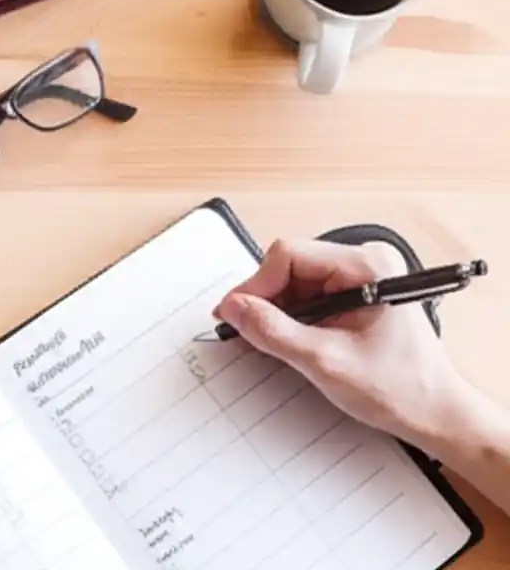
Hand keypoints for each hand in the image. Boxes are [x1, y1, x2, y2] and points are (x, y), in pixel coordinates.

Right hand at [213, 240, 465, 447]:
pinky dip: (291, 315)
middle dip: (264, 298)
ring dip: (276, 309)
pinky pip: (308, 292)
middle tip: (247, 331)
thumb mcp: (324, 361)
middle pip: (289, 264)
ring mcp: (361, 276)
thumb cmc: (399, 388)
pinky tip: (290, 339)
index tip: (235, 315)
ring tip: (273, 341)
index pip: (289, 255)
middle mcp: (366, 262)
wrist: (433, 411)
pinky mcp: (356, 292)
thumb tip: (233, 308)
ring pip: (294, 279)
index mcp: (368, 267)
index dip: (256, 285)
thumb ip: (273, 331)